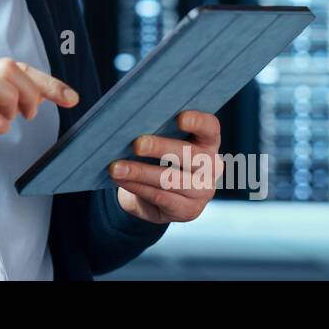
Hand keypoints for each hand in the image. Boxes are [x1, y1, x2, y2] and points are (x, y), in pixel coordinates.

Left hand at [107, 110, 221, 224]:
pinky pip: (161, 197)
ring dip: (140, 172)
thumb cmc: (157, 158)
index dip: (197, 121)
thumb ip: (156, 130)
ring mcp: (204, 191)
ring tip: (116, 167)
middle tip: (136, 144)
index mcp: (208, 141)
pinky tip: (121, 180)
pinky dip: (137, 187)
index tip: (180, 118)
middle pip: (190, 154)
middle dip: (160, 148)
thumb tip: (130, 123)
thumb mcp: (161, 141)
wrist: (153, 196)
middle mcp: (212, 166)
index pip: (210, 127)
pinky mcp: (188, 210)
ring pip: (172, 179)